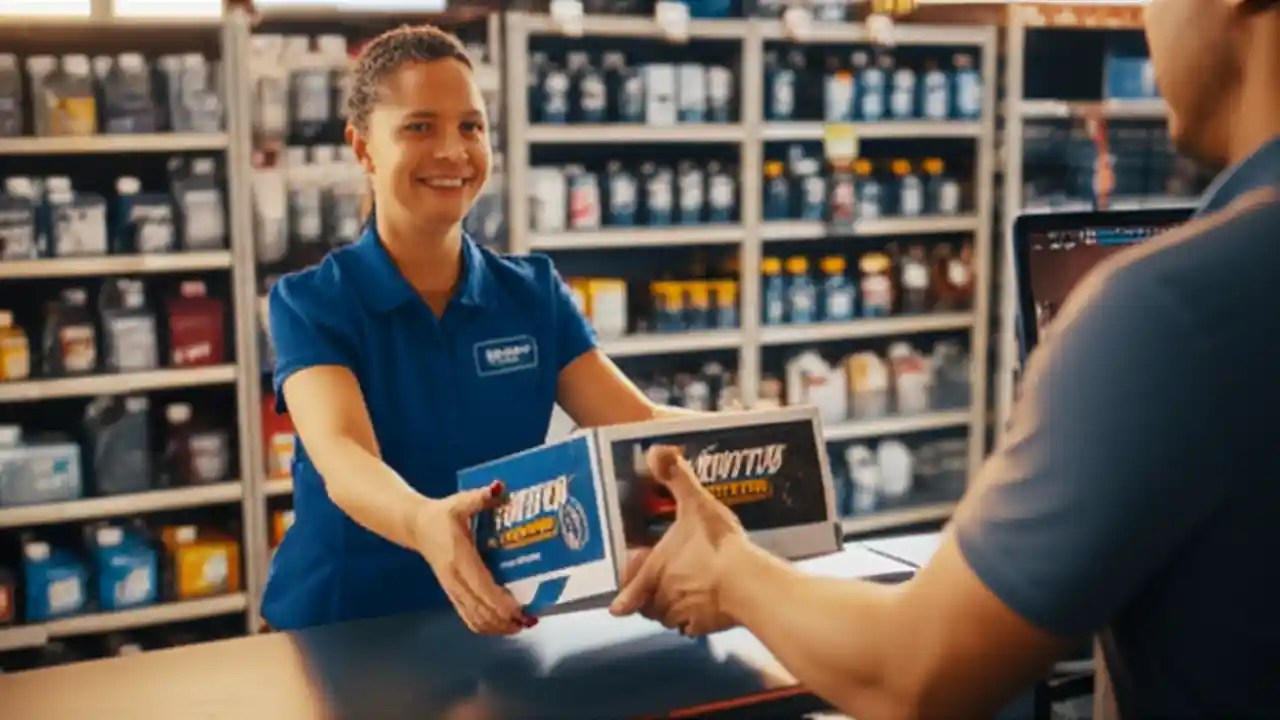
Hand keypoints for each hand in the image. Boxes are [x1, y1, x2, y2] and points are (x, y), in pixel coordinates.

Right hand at [414, 481, 536, 634]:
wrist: (416, 526)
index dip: (502, 604)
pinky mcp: (451, 593)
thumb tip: (499, 487)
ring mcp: (452, 589)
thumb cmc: (442, 514)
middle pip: (481, 611)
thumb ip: (480, 497)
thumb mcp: (460, 502)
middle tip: (530, 620)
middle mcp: (455, 580)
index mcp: (460, 559)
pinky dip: (485, 626)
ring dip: (497, 627)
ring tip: (520, 625)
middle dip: (506, 620)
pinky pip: (467, 617)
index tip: (521, 610)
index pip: (483, 588)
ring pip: (474, 619)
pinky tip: (501, 626)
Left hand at [608, 446, 749, 636]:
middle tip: (660, 586)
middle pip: (649, 606)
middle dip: (651, 599)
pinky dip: (695, 622)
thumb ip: (677, 478)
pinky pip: (693, 628)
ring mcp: (686, 615)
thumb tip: (657, 450)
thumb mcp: (696, 504)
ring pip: (670, 618)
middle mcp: (665, 597)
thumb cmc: (718, 546)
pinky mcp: (707, 627)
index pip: (630, 591)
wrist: (748, 583)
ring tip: (684, 594)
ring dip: (672, 609)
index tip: (617, 605)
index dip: (624, 597)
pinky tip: (706, 609)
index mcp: (656, 571)